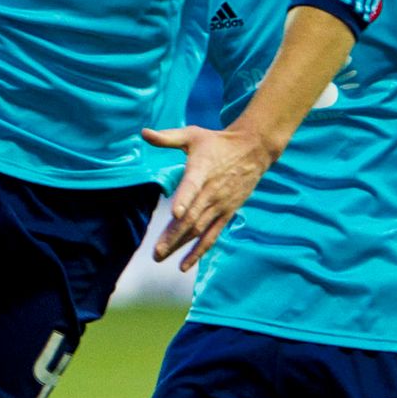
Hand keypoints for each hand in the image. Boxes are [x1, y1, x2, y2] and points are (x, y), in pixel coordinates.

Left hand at [142, 124, 279, 271]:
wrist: (252, 150)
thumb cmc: (217, 142)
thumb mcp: (192, 135)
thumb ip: (167, 137)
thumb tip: (143, 132)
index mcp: (201, 171)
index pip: (192, 187)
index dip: (184, 199)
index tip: (175, 213)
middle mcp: (211, 192)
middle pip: (192, 217)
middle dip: (173, 236)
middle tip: (156, 251)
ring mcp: (220, 205)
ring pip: (199, 229)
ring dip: (180, 245)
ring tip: (162, 257)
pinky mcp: (227, 213)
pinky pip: (212, 235)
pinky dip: (199, 251)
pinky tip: (185, 264)